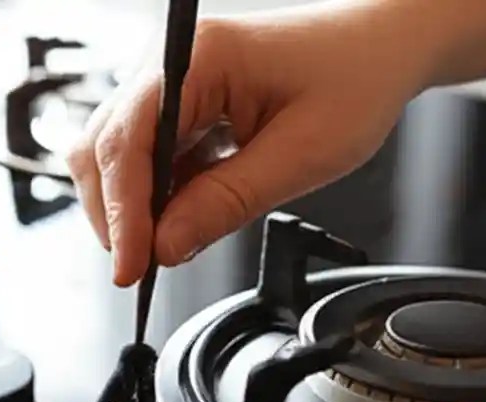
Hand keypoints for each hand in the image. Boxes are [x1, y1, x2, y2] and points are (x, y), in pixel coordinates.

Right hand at [67, 2, 439, 285]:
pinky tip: (186, 215)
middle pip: (104, 149)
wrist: (381, 49)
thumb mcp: (301, 156)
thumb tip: (164, 246)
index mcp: (198, 58)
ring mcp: (171, 82)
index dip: (122, 214)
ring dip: (134, 207)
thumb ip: (226, 203)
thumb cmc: (355, 79)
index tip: (130, 268)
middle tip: (144, 268)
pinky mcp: (180, 103)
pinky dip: (157, 195)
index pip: (128, 142)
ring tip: (171, 243)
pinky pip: (147, 156)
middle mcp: (171, 62)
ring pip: (116, 155)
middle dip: (118, 215)